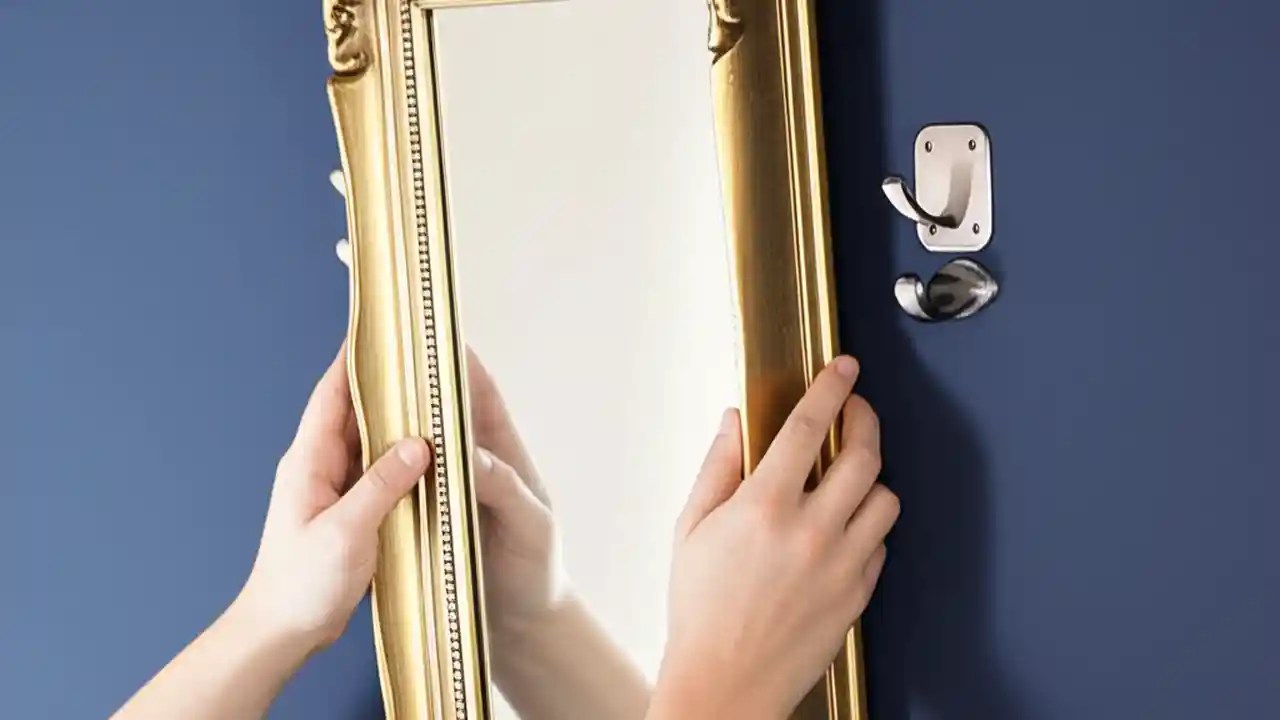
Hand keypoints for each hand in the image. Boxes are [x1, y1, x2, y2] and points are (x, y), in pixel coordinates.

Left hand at [234, 344, 431, 652]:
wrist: (279, 631)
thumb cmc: (301, 584)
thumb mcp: (346, 531)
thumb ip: (381, 484)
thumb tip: (418, 444)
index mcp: (308, 461)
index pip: (332, 395)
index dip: (353, 359)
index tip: (377, 329)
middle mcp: (317, 466)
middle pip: (353, 411)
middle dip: (384, 384)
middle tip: (419, 360)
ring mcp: (330, 489)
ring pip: (367, 441)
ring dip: (395, 422)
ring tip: (431, 400)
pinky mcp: (345, 511)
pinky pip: (374, 471)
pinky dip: (397, 458)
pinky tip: (424, 457)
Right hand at [339, 225, 566, 633]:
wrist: (526, 625)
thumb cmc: (537, 570)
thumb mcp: (530, 527)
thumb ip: (503, 488)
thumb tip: (466, 455)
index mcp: (501, 451)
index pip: (475, 389)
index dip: (452, 353)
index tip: (423, 321)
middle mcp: (471, 460)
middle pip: (435, 404)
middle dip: (406, 372)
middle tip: (371, 343)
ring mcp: (447, 486)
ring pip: (411, 437)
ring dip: (386, 413)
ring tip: (350, 386)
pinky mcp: (428, 514)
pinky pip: (399, 477)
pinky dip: (378, 460)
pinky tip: (350, 452)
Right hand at [651, 356, 898, 719]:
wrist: (725, 683)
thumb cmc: (702, 613)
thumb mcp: (691, 530)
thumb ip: (717, 468)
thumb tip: (733, 424)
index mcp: (764, 508)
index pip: (810, 426)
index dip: (831, 388)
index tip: (843, 369)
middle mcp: (811, 532)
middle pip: (864, 454)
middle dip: (865, 419)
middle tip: (855, 410)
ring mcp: (841, 564)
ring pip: (886, 498)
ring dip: (871, 477)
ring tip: (850, 474)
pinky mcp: (858, 594)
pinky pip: (881, 544)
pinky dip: (869, 526)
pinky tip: (844, 526)